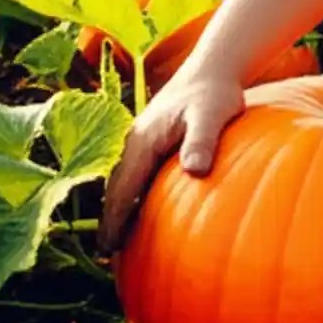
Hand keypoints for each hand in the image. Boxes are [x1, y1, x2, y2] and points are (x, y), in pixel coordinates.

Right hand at [97, 69, 243, 254]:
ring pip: (121, 181)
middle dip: (109, 220)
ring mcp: (140, 141)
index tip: (107, 247)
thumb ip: (203, 141)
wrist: (211, 69)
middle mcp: (134, 142)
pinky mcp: (150, 142)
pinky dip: (130, 196)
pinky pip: (133, 175)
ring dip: (117, 209)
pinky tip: (140, 212)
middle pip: (114, 188)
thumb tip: (195, 170)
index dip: (113, 219)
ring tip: (117, 239)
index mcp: (142, 141)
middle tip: (106, 253)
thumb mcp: (213, 115)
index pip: (121, 188)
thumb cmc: (215, 93)